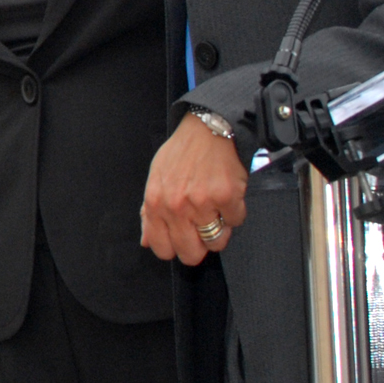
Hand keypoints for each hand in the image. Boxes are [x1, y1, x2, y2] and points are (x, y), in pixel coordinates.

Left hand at [142, 113, 248, 264]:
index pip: (162, 249)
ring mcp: (201, 203)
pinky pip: (236, 222)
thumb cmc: (182, 153)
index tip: (183, 242)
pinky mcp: (227, 197)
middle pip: (191, 253)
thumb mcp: (156, 179)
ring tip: (216, 211)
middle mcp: (176, 206)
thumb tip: (147, 241)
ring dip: (220, 230)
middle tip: (204, 231)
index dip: (175, 249)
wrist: (208, 129)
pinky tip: (227, 196)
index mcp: (156, 203)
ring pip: (216, 242)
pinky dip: (235, 212)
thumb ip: (149, 213)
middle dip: (200, 246)